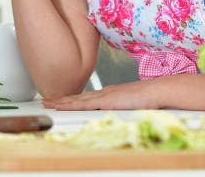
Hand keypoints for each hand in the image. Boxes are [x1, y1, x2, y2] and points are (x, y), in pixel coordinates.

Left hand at [42, 80, 161, 110]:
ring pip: (77, 99)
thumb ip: (123, 108)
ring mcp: (104, 95)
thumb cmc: (150, 98)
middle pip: (78, 97)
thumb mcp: (133, 104)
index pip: (86, 98)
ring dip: (61, 102)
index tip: (61, 101)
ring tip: (48, 103)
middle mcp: (104, 93)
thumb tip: (119, 113)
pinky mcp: (106, 100)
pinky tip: (62, 106)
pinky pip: (84, 104)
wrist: (158, 90)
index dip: (72, 99)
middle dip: (61, 100)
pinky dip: (71, 104)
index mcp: (109, 94)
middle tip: (46, 101)